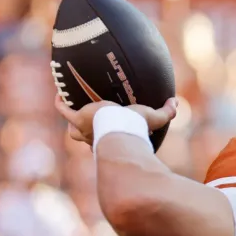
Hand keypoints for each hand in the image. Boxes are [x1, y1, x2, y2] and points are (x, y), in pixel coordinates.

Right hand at [55, 94, 177, 145]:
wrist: (121, 128)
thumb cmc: (137, 127)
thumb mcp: (155, 118)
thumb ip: (167, 112)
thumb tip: (176, 103)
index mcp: (114, 139)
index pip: (110, 139)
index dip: (110, 135)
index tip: (114, 128)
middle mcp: (97, 138)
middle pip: (89, 138)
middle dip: (88, 133)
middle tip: (91, 122)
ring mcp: (85, 129)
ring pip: (73, 130)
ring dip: (72, 123)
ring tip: (70, 110)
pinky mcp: (78, 119)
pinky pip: (64, 111)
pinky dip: (61, 104)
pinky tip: (59, 96)